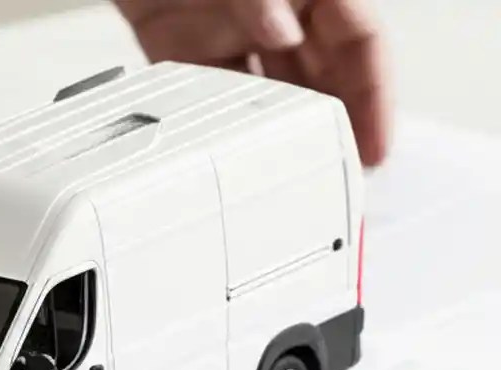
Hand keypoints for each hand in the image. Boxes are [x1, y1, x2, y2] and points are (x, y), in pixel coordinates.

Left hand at [115, 0, 389, 165]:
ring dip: (267, 126)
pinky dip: (204, 111)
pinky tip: (216, 143)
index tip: (372, 148)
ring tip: (276, 168)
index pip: (360, 45)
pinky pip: (196, 82)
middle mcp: (276, 7)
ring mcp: (225, 24)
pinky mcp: (172, 38)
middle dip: (324, 126)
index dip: (372, 98)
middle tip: (327, 177)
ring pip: (257, 87)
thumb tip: (280, 32)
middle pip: (316, 75)